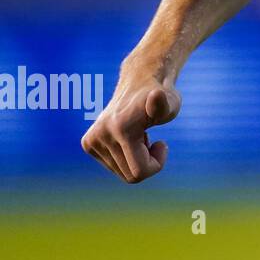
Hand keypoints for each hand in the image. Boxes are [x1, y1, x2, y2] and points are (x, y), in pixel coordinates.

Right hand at [82, 63, 180, 183]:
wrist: (140, 83)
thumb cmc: (162, 96)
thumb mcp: (171, 102)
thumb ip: (165, 104)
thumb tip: (157, 95)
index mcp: (121, 129)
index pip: (139, 172)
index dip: (157, 163)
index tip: (162, 144)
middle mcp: (100, 136)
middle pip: (130, 176)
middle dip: (146, 161)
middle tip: (151, 139)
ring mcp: (91, 141)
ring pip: (121, 173)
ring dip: (136, 158)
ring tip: (139, 135)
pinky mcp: (88, 143)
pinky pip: (113, 167)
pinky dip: (126, 156)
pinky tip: (130, 136)